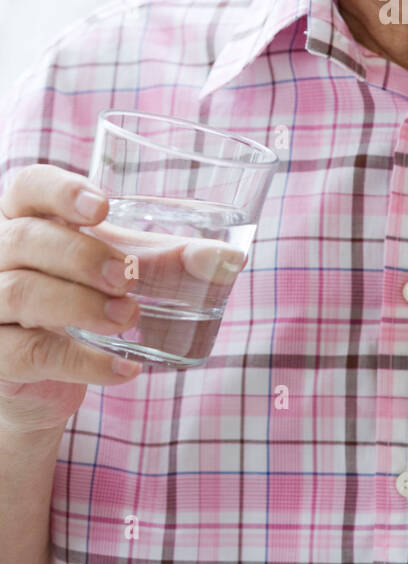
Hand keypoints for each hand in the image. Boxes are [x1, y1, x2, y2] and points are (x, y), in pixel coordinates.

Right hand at [0, 164, 239, 435]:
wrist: (40, 378)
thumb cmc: (82, 297)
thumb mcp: (122, 270)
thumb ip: (168, 260)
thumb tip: (230, 259)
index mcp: (24, 216)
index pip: (27, 186)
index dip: (60, 191)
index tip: (102, 206)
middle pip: (24, 239)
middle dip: (82, 256)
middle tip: (128, 277)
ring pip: (20, 292)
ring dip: (81, 305)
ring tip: (128, 316)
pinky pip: (30, 354)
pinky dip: (84, 362)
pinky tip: (124, 368)